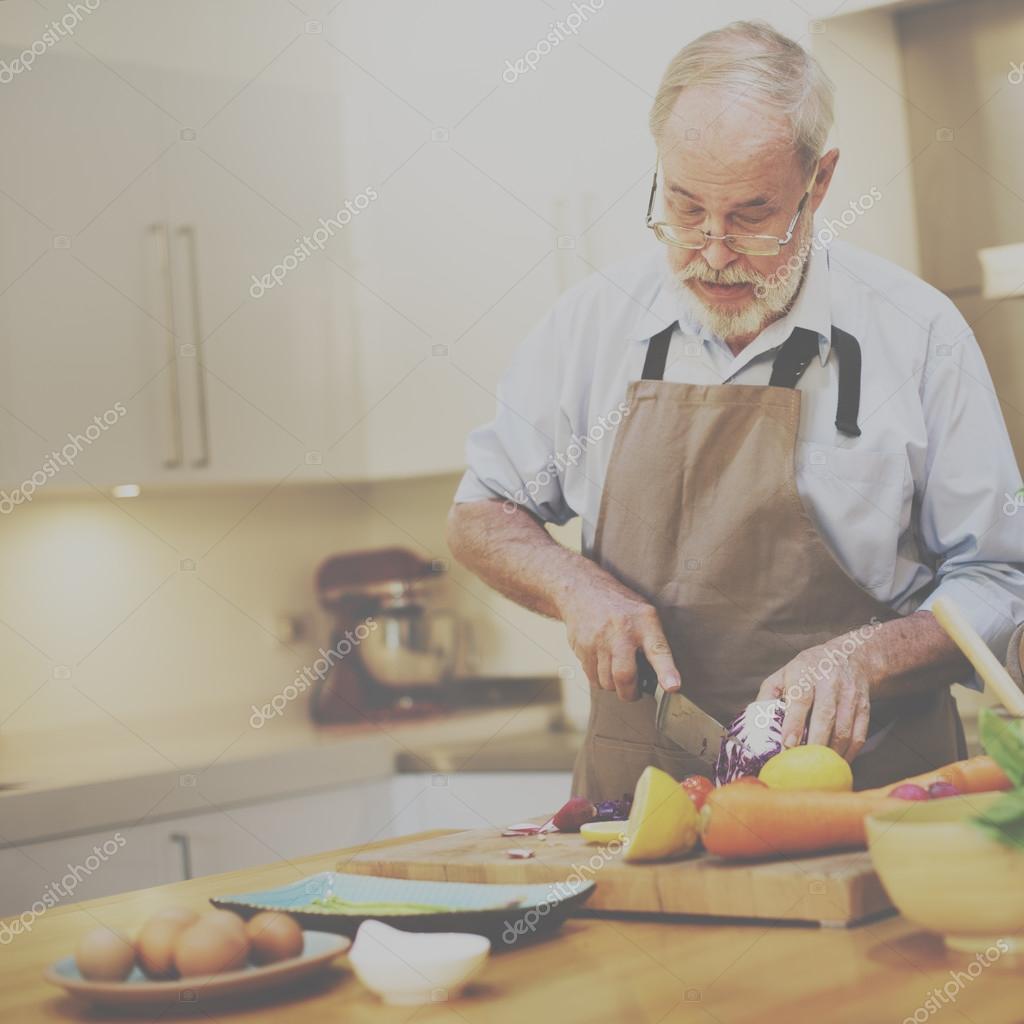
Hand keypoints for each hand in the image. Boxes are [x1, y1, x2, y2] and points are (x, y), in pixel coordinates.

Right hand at [559, 581, 680, 700]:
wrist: (583, 591)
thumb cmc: (620, 606)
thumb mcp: (645, 614)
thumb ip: (654, 642)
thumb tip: (664, 679)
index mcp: (644, 623)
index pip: (658, 650)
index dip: (666, 671)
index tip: (672, 686)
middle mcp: (621, 632)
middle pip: (624, 675)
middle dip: (630, 693)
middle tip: (635, 691)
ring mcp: (599, 641)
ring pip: (607, 682)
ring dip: (614, 685)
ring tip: (617, 672)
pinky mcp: (582, 649)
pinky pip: (592, 678)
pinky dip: (600, 679)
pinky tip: (603, 665)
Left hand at [756, 635, 870, 760]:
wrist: (849, 656)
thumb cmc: (807, 670)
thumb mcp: (783, 674)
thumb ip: (768, 697)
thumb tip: (756, 725)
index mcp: (805, 672)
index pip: (800, 698)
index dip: (794, 722)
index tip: (787, 744)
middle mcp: (830, 682)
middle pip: (825, 716)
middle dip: (814, 742)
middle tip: (802, 764)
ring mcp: (850, 695)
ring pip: (844, 730)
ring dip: (831, 753)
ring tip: (817, 769)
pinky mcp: (864, 708)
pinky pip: (858, 735)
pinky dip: (848, 754)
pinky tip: (835, 764)